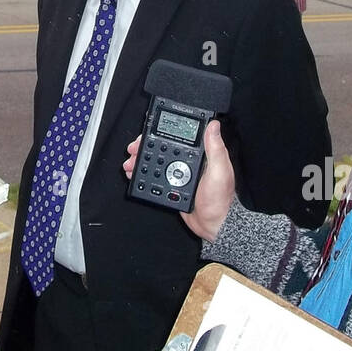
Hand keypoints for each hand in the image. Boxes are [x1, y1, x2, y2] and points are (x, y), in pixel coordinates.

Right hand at [124, 121, 234, 241]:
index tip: (147, 133)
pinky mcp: (173, 187)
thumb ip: (215, 148)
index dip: (161, 133)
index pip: (178, 138)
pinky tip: (135, 174)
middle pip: (163, 148)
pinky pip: (156, 178)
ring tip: (130, 163)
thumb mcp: (220, 171)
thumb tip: (214, 125)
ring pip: (157, 162)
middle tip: (133, 149)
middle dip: (145, 146)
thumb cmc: (220, 199)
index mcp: (201, 155)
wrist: (214, 225)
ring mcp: (180, 175)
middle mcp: (189, 163)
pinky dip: (144, 175)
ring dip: (142, 161)